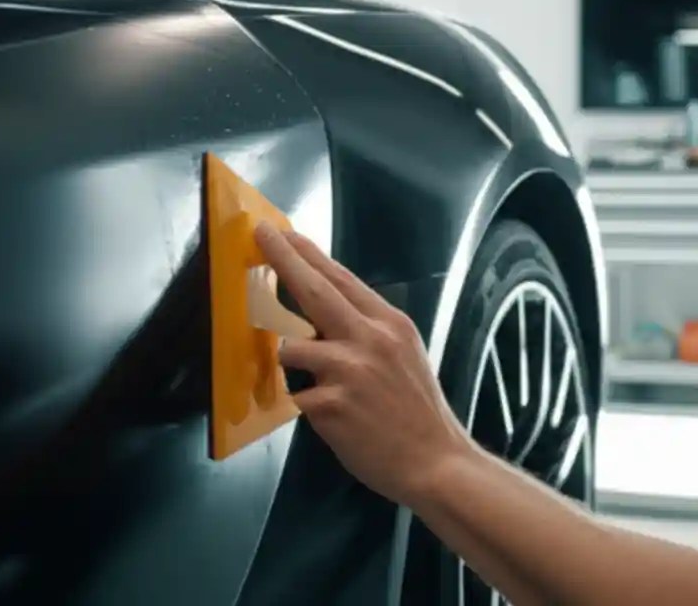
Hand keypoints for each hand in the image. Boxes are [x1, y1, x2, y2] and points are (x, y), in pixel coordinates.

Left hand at [254, 222, 476, 505]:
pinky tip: (332, 418)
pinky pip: (296, 395)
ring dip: (289, 361)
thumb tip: (327, 311)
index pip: (341, 279)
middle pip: (314, 291)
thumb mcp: (404, 354)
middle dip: (283, 259)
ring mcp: (348, 371)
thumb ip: (368, 331)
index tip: (284, 233)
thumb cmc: (418, 410)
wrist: (436, 463)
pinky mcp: (330, 405)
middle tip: (261, 235)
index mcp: (389, 324)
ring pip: (290, 348)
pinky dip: (305, 405)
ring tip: (318, 382)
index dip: (308, 255)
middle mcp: (369, 339)